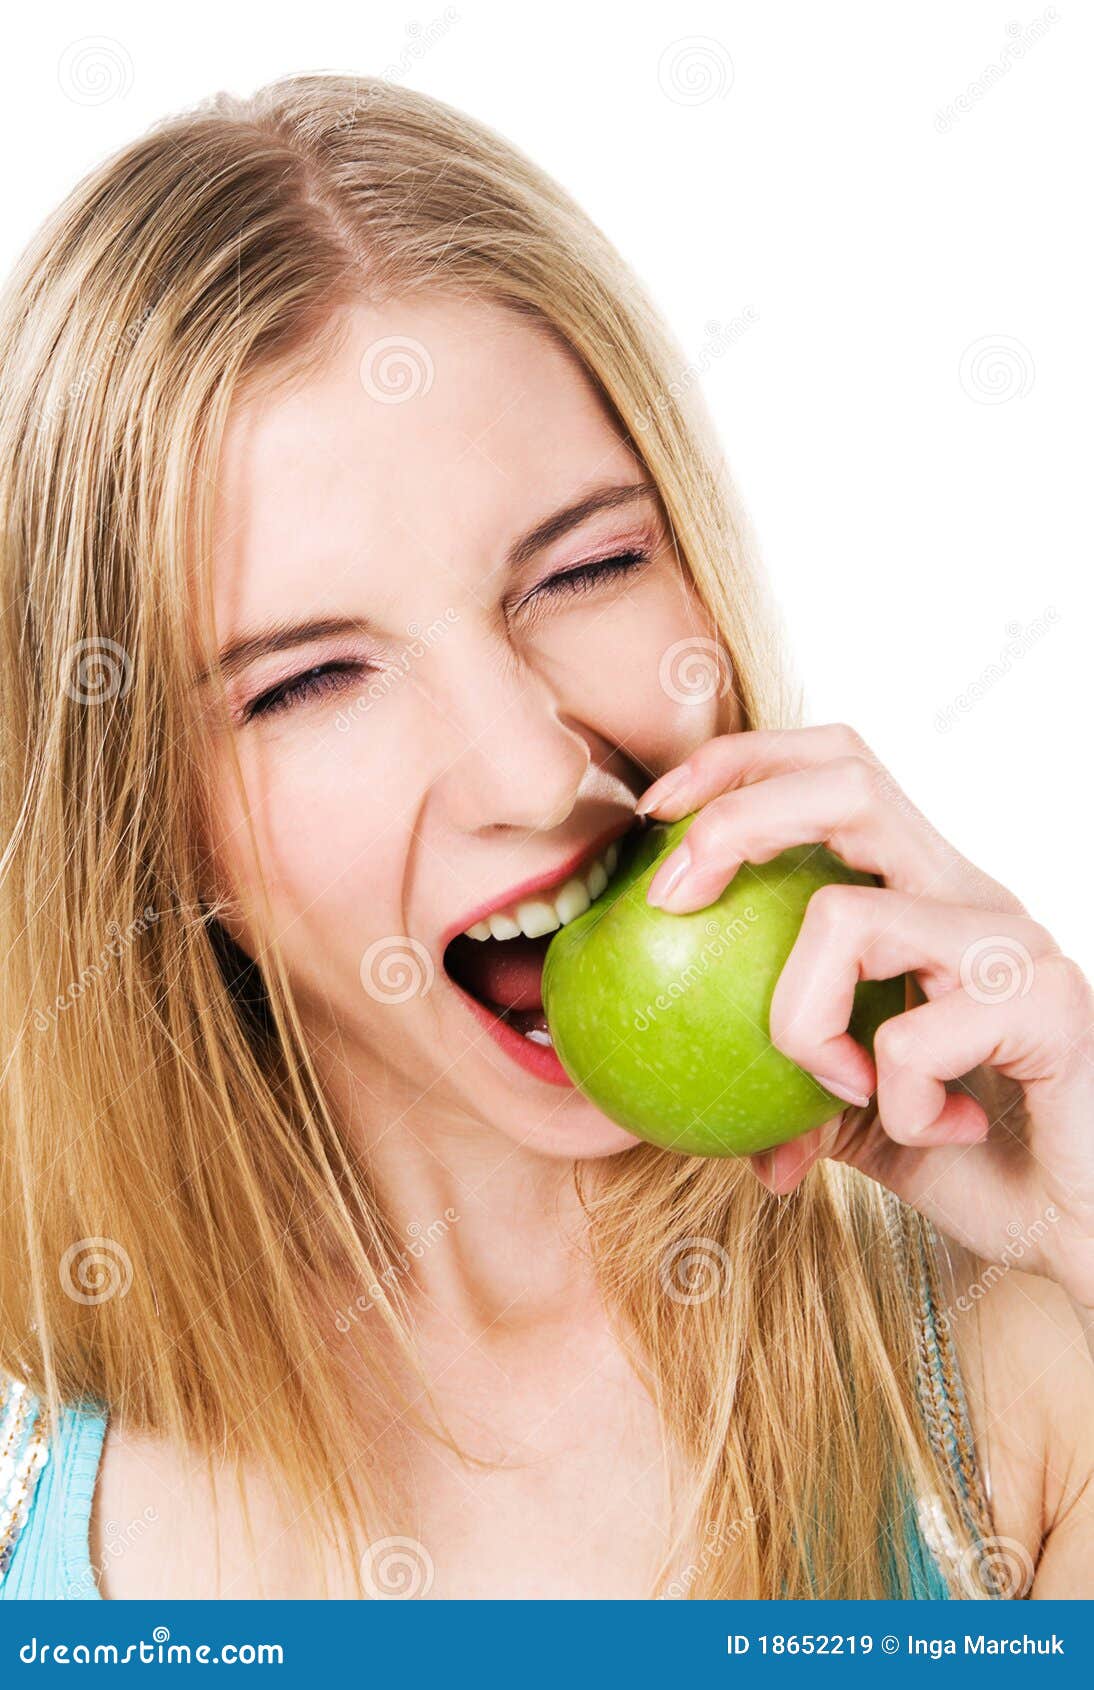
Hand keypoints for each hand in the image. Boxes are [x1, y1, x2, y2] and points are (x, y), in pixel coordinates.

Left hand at [635, 723, 1093, 1310]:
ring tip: (837, 1087)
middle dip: (737, 818)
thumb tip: (671, 1105)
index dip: (741, 765)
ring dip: (798, 1018)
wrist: (1089, 1227)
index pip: (837, 769)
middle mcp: (970, 896)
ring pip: (843, 914)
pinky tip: (938, 1129)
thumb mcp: (853, 1115)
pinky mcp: (1046, 1002)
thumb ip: (781, 1083)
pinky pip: (909, 1037)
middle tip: (670, 897)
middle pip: (848, 777)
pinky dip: (893, 1102)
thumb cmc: (984, 1160)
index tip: (657, 813)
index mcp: (924, 895)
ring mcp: (1011, 942)